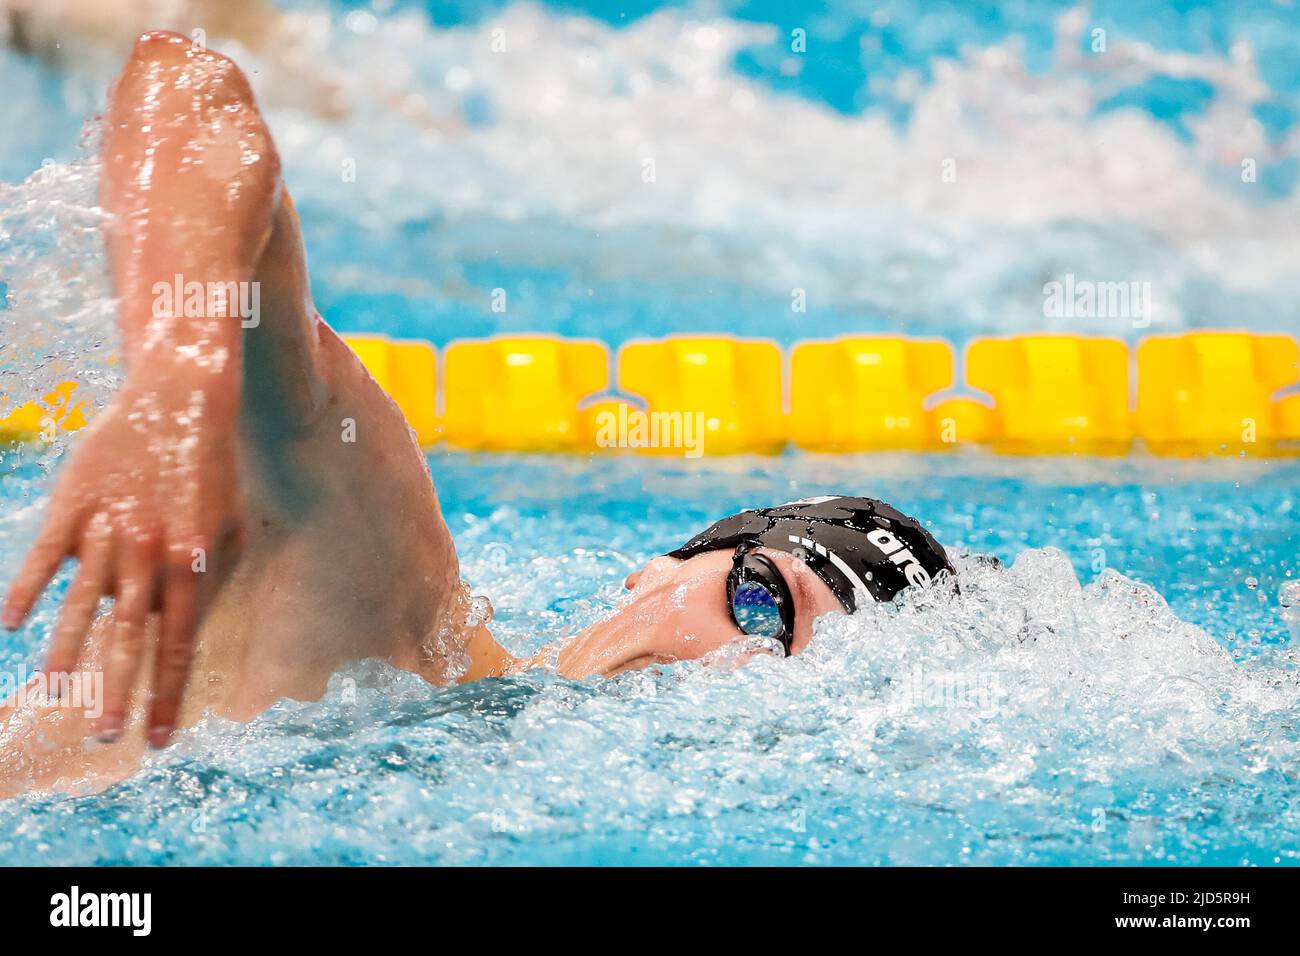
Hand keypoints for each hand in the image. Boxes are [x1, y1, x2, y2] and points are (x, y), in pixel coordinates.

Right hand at [2, 379, 243, 745]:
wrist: (180, 398)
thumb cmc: (210, 470)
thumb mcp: (227, 528)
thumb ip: (204, 581)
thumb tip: (178, 632)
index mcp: (192, 563)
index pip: (178, 646)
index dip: (166, 695)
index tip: (158, 738)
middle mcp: (149, 553)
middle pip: (130, 637)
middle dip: (118, 692)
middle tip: (103, 738)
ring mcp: (108, 528)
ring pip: (81, 603)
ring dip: (68, 653)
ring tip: (56, 693)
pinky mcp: (74, 501)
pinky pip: (46, 554)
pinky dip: (28, 588)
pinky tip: (12, 623)